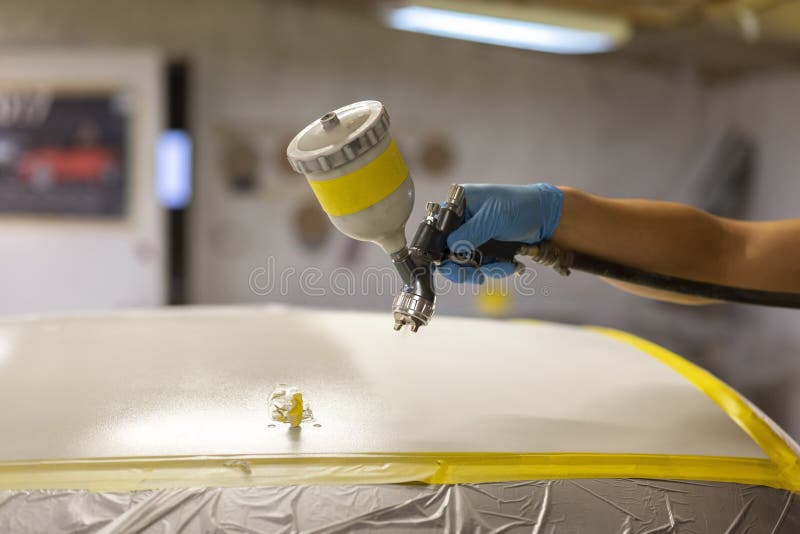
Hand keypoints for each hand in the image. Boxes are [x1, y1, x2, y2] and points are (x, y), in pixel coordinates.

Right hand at [437, 183, 562, 283]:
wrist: (546, 217)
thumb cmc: (520, 207)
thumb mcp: (493, 218)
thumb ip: (470, 234)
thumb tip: (450, 249)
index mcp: (458, 205)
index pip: (437, 229)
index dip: (438, 248)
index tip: (446, 263)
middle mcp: (462, 221)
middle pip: (446, 251)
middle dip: (460, 267)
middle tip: (474, 275)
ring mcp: (473, 235)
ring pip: (462, 263)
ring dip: (479, 271)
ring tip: (499, 270)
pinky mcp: (484, 248)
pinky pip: (479, 266)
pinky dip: (493, 270)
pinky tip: (508, 266)